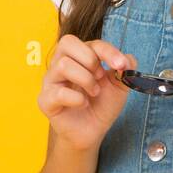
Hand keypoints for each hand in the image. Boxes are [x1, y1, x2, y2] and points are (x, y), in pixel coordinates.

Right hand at [37, 36, 137, 152]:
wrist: (93, 131)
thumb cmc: (102, 104)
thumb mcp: (119, 85)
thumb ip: (125, 69)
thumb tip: (127, 60)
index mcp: (78, 55)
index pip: (90, 43)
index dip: (108, 51)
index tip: (121, 65)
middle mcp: (60, 63)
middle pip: (67, 42)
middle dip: (90, 60)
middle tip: (100, 77)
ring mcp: (51, 81)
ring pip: (63, 65)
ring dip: (86, 80)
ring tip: (94, 92)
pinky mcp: (45, 100)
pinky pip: (58, 92)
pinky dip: (76, 98)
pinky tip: (83, 103)